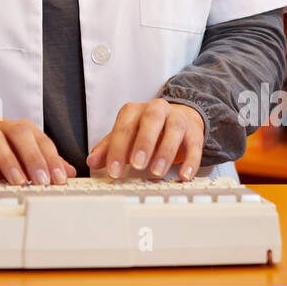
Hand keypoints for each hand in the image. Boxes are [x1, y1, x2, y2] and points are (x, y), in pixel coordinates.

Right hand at [0, 119, 73, 185]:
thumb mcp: (20, 158)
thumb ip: (43, 163)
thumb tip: (68, 173)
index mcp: (19, 130)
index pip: (40, 139)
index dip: (51, 158)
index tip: (60, 178)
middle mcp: (1, 128)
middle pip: (20, 134)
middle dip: (33, 157)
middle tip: (42, 180)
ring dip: (8, 160)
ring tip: (18, 181)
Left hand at [85, 99, 204, 180]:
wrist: (180, 118)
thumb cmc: (148, 130)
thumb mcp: (126, 136)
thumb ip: (109, 148)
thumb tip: (92, 161)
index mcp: (135, 111)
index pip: (124, 127)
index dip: (118, 149)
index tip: (114, 171)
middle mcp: (157, 110)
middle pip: (151, 120)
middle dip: (144, 143)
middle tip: (137, 165)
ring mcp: (177, 119)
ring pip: (174, 130)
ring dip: (165, 152)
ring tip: (157, 172)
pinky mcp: (194, 132)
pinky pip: (195, 144)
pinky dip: (191, 161)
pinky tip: (184, 175)